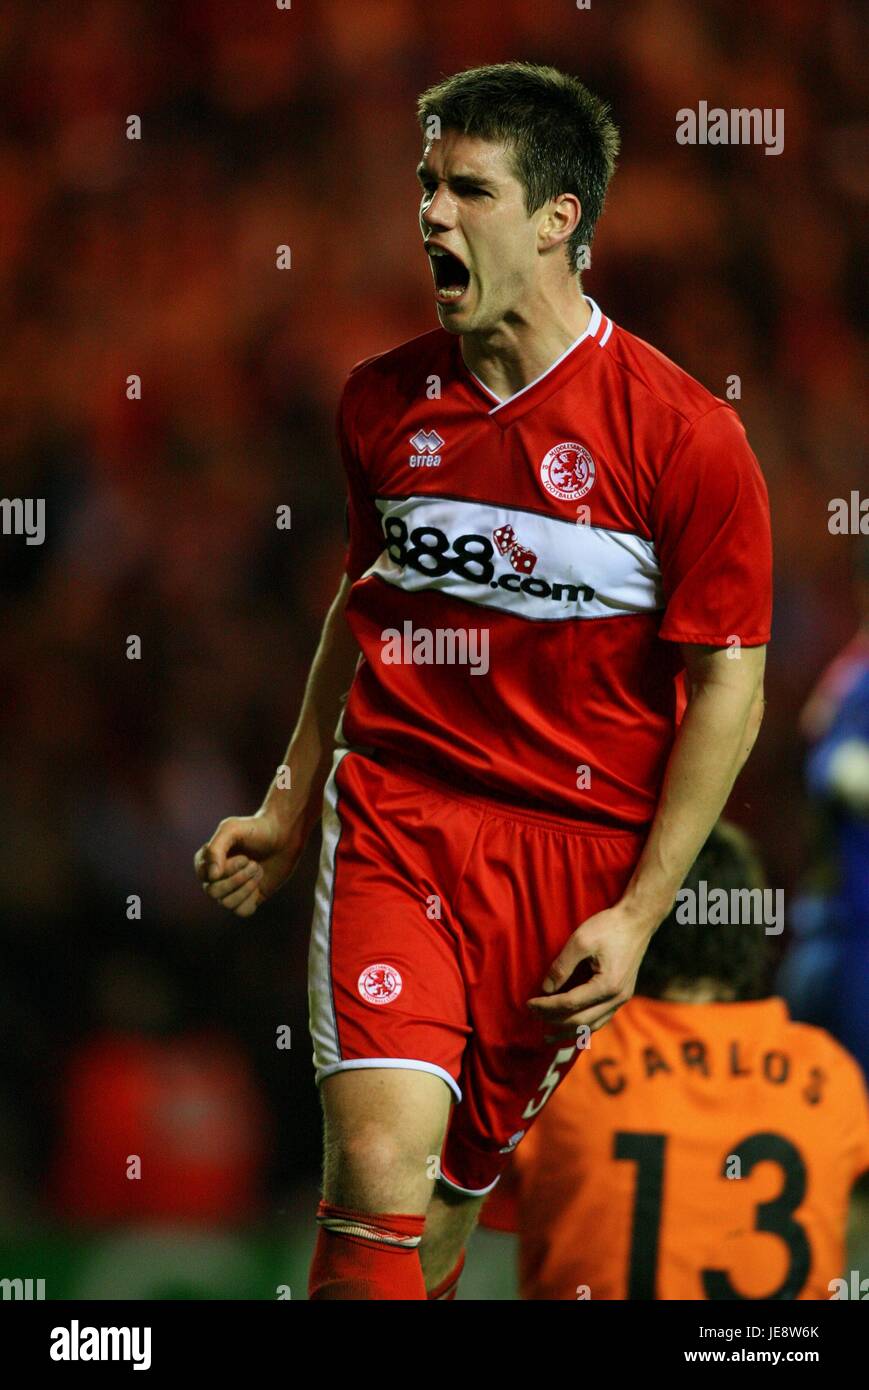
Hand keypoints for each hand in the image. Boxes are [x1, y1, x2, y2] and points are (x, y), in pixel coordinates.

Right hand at [193, 810, 305, 917]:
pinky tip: (259, 885)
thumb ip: (215, 849)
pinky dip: (251, 899)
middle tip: (254, 863)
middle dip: (238, 878)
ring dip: (246, 887)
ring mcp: (232, 889)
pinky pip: (241, 911)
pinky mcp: (248, 898)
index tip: (244, 856)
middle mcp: (216, 877)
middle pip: (213, 892)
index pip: (204, 876)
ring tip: (258, 870)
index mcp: (207, 860)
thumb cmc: (255, 829)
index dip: (226, 869)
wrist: (284, 835)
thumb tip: (212, 877)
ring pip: (227, 903)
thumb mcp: (232, 829)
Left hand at [527, 902, 657, 1039]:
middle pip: (581, 1021)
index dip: (547, 1006)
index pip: (570, 1004)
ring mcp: (621, 998)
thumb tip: (545, 989)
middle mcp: (617, 998)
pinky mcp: (621, 995)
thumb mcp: (580, 940)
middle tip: (532, 1017)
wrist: (637, 920)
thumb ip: (562, 966)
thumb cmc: (609, 927)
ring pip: (592, 1025)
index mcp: (608, 985)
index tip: (529, 1003)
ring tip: (548, 1037)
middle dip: (554, 1021)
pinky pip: (600, 1018)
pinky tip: (571, 1026)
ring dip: (569, 1031)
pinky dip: (583, 1025)